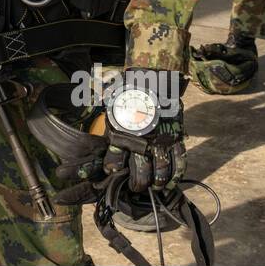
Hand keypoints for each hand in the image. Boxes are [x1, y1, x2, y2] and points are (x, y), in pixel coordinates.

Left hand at [104, 77, 186, 192]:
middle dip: (138, 183)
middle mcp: (142, 139)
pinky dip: (176, 174)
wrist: (155, 77)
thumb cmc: (129, 88)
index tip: (111, 173)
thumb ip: (100, 102)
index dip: (112, 168)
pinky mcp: (176, 138)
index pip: (115, 157)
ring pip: (162, 170)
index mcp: (122, 131)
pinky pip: (180, 160)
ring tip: (154, 188)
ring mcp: (162, 139)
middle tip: (135, 188)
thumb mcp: (110, 97)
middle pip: (141, 170)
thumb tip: (84, 93)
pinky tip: (171, 183)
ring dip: (158, 182)